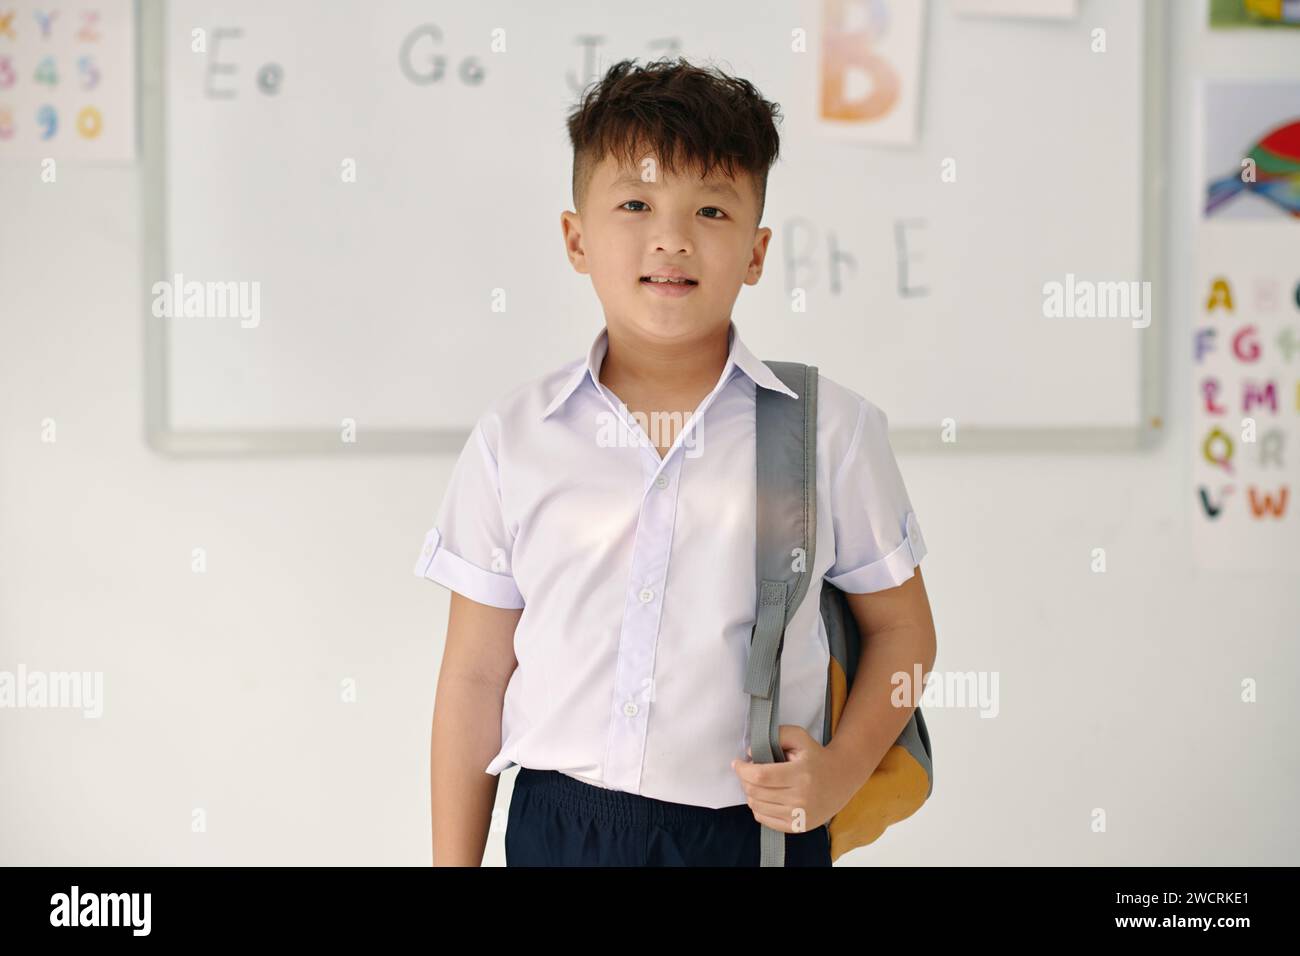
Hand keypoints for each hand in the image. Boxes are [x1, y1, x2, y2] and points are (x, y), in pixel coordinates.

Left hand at [730, 724, 855, 833]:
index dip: (743, 770)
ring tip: (754, 784)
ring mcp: (800, 815)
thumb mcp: (800, 737)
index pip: (761, 775)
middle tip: (746, 772)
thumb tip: (751, 753)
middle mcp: (801, 797)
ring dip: (749, 794)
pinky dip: (758, 809)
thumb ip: (777, 736)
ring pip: (758, 807)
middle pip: (756, 792)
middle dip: (744, 780)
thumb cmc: (816, 756)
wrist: (841, 779)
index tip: (737, 763)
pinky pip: (766, 821)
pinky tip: (763, 798)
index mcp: (800, 774)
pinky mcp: (799, 827)